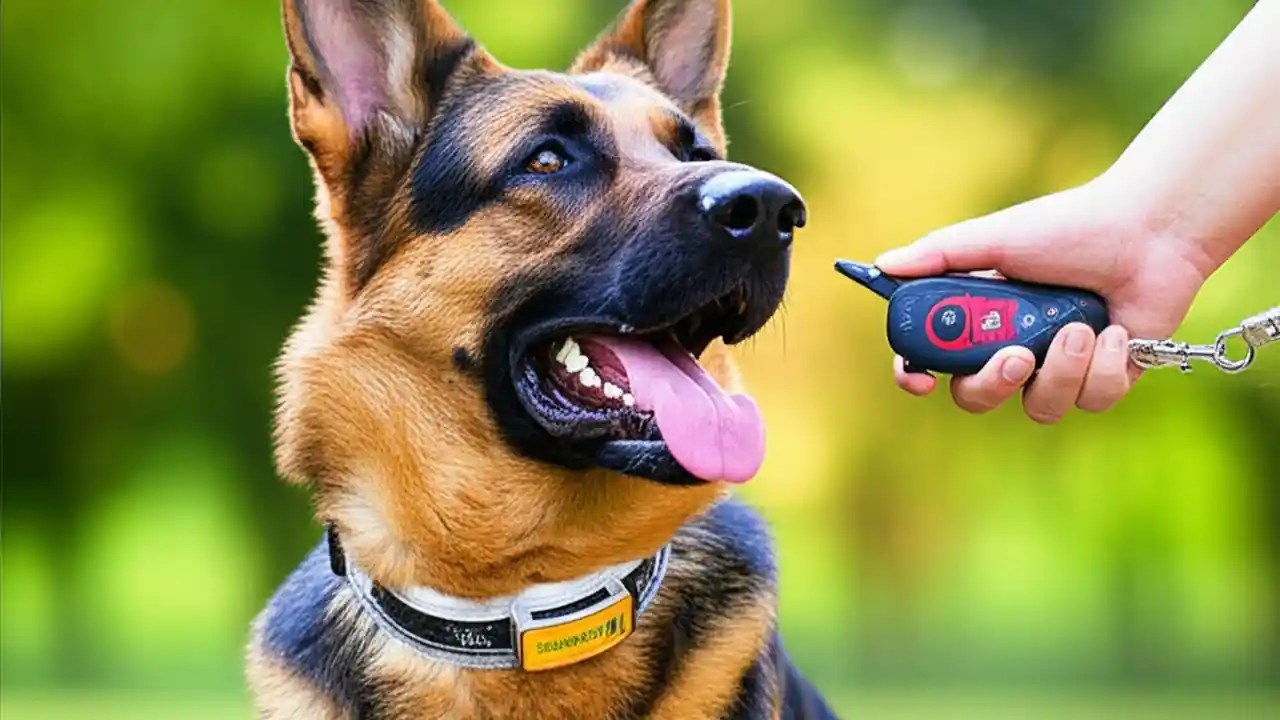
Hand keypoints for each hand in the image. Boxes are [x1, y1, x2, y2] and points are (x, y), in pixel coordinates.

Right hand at [877, 177, 1211, 422]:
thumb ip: (939, 255)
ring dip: (1059, 370)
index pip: (932, 360)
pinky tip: (1116, 330)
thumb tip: (884, 264)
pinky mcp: (1104, 379)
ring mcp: (1058, 368)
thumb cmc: (1071, 228)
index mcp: (981, 316)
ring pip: (1038, 408)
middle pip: (976, 397)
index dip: (916, 375)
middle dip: (993, 382)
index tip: (920, 378)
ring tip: (1081, 325)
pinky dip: (1102, 365)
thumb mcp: (996, 238)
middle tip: (1015, 355)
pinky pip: (1090, 401)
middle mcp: (1014, 347)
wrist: (1149, 233)